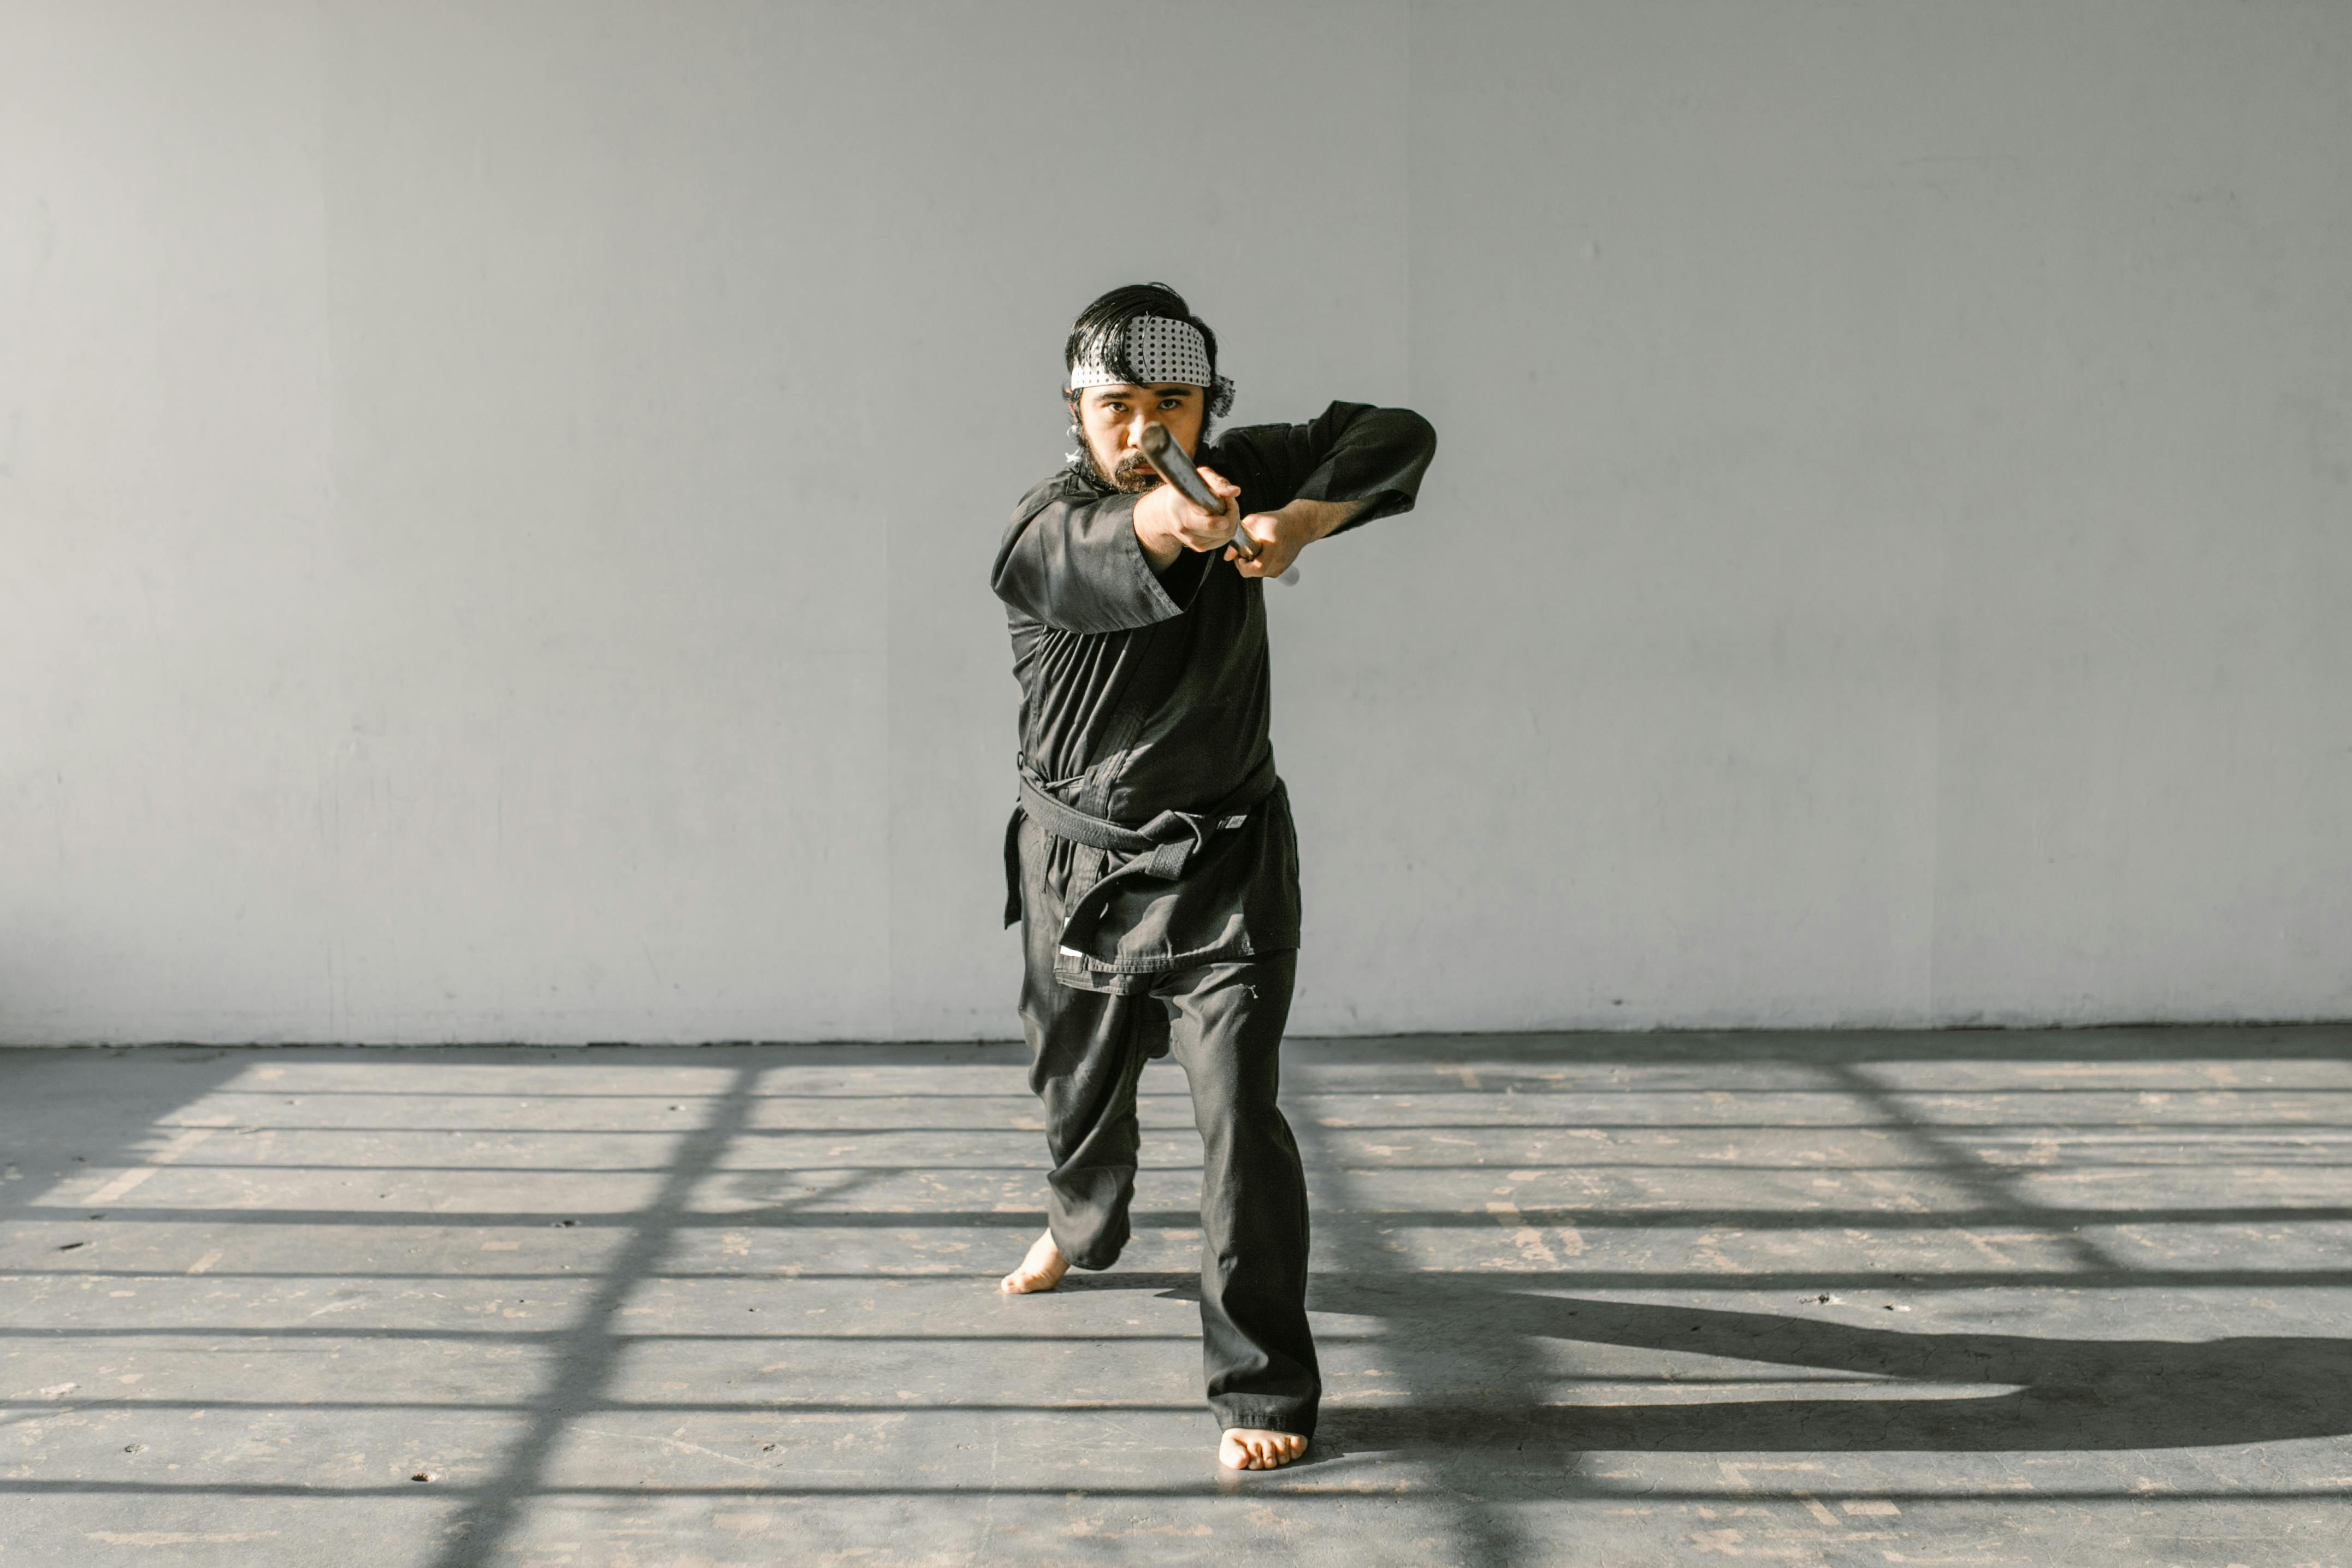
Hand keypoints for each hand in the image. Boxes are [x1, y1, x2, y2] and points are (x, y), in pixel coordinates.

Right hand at [1134, 465, 1242, 567]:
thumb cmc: (1185, 489)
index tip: (1228, 498)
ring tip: (1223, 506)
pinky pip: (1224, 540)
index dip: (1228, 512)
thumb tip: (1235, 491)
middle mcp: (1188, 534)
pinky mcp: (1200, 548)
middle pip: (1225, 531)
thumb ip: (1217, 482)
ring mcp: (1195, 543)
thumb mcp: (1198, 478)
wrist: (1167, 510)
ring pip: (1227, 536)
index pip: (1210, 524)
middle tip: (1229, 500)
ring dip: (1232, 520)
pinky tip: (1220, 516)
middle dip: (1233, 515)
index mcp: (1185, 517)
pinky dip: (1228, 528)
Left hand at [1224, 498, 1358, 577]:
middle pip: (1254, 573)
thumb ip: (1238, 538)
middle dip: (1243, 564)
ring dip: (1250, 564)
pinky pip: (1263, 572)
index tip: (1240, 555)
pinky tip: (1260, 553)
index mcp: (1274, 547)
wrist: (1299, 525)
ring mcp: (1281, 568)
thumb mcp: (1254, 522)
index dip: (1243, 565)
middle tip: (1242, 552)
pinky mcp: (1280, 570)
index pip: (1257, 568)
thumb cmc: (1275, 521)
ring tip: (1253, 550)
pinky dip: (1258, 564)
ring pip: (1257, 574)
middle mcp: (1279, 560)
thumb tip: (1226, 557)